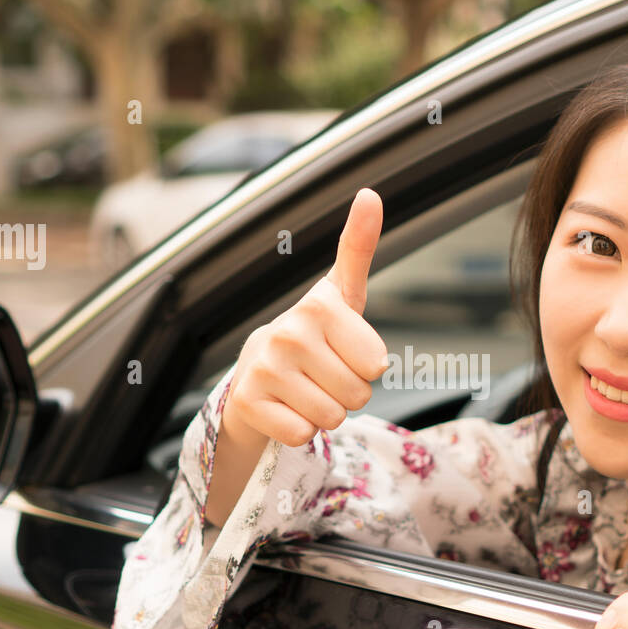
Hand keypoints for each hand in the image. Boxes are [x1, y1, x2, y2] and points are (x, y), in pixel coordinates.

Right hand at [224, 188, 389, 448]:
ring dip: (325, 413)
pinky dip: (300, 430)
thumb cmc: (313, 334)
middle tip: (322, 375)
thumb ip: (358, 246)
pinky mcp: (250, 404)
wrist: (255, 375)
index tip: (343, 351)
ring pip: (332, 418)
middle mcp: (288, 333)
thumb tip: (370, 193)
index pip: (377, 365)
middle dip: (347, 393)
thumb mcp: (340, 293)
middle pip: (358, 394)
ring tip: (305, 390)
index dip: (366, 367)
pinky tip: (285, 408)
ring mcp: (264, 369)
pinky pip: (304, 435)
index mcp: (319, 306)